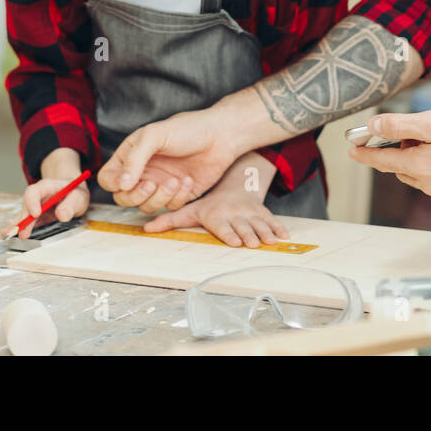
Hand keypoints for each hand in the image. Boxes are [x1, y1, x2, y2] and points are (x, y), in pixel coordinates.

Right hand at [12, 176, 89, 237]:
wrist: (73, 191)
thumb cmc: (75, 192)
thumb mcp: (79, 197)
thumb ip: (71, 205)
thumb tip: (62, 215)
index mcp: (48, 186)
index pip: (36, 191)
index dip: (33, 202)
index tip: (36, 214)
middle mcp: (37, 195)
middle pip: (26, 205)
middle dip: (24, 219)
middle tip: (22, 233)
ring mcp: (34, 205)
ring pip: (23, 214)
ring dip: (18, 225)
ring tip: (9, 235)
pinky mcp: (34, 215)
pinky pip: (24, 220)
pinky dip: (16, 226)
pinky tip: (7, 233)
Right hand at [97, 109, 239, 212]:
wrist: (221, 136)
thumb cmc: (188, 129)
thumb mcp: (155, 135)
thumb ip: (135, 158)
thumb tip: (122, 184)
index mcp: (132, 156)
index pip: (109, 178)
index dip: (114, 184)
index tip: (129, 180)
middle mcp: (143, 172)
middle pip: (124, 198)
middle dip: (137, 196)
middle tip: (152, 184)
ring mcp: (159, 185)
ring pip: (146, 207)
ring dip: (159, 198)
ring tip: (175, 181)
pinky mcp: (178, 195)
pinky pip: (170, 208)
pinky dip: (178, 197)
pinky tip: (188, 180)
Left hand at [143, 187, 290, 247]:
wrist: (234, 187)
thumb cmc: (209, 206)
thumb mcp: (190, 211)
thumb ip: (169, 221)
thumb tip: (145, 229)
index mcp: (217, 215)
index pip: (223, 226)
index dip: (230, 233)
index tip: (236, 241)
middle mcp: (234, 213)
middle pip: (243, 227)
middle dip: (249, 235)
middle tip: (255, 243)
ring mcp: (250, 213)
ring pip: (259, 224)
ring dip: (266, 233)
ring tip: (271, 242)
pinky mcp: (262, 212)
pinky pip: (272, 220)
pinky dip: (279, 228)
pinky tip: (285, 238)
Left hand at [348, 103, 430, 200]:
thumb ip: (400, 126)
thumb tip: (373, 127)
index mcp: (419, 167)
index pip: (382, 161)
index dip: (366, 153)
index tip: (353, 150)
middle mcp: (429, 183)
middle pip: (402, 163)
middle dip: (405, 143)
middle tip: (420, 122)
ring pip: (421, 167)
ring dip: (424, 147)